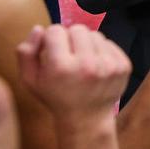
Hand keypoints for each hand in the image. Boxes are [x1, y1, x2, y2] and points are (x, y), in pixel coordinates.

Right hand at [16, 24, 130, 122]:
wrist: (87, 119)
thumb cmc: (56, 97)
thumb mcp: (31, 80)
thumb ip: (26, 53)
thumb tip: (38, 29)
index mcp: (61, 68)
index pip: (55, 30)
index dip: (51, 39)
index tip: (53, 53)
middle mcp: (87, 65)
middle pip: (77, 29)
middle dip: (70, 39)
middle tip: (69, 57)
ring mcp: (108, 66)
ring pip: (95, 34)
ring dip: (87, 44)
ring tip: (82, 63)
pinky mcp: (123, 66)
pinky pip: (109, 43)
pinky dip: (101, 51)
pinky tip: (96, 67)